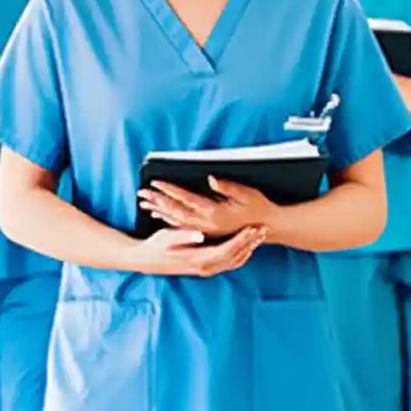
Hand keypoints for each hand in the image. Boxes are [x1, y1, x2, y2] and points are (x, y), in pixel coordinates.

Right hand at [127, 225, 266, 276]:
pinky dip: (240, 256)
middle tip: (262, 229)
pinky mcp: (204, 269)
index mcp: (198, 258)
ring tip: (258, 236)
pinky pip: (227, 264)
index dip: (242, 239)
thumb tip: (200, 235)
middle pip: (235, 257)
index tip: (253, 228)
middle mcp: (205, 267)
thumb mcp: (167, 237)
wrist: (146, 260)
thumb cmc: (156, 245)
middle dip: (250, 243)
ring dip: (248, 249)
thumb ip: (184, 235)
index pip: (227, 249)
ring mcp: (205, 270)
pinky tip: (245, 247)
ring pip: (233, 262)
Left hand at [138, 178, 277, 237]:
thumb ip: (228, 187)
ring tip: (145, 202)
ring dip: (160, 210)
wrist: (268, 226)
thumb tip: (211, 178)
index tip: (155, 182)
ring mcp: (206, 229)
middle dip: (158, 201)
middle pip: (175, 211)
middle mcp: (206, 224)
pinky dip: (169, 219)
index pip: (185, 199)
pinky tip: (160, 214)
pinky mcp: (207, 231)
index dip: (169, 190)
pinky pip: (183, 226)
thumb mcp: (247, 194)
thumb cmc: (258, 208)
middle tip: (142, 194)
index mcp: (214, 213)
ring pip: (176, 220)